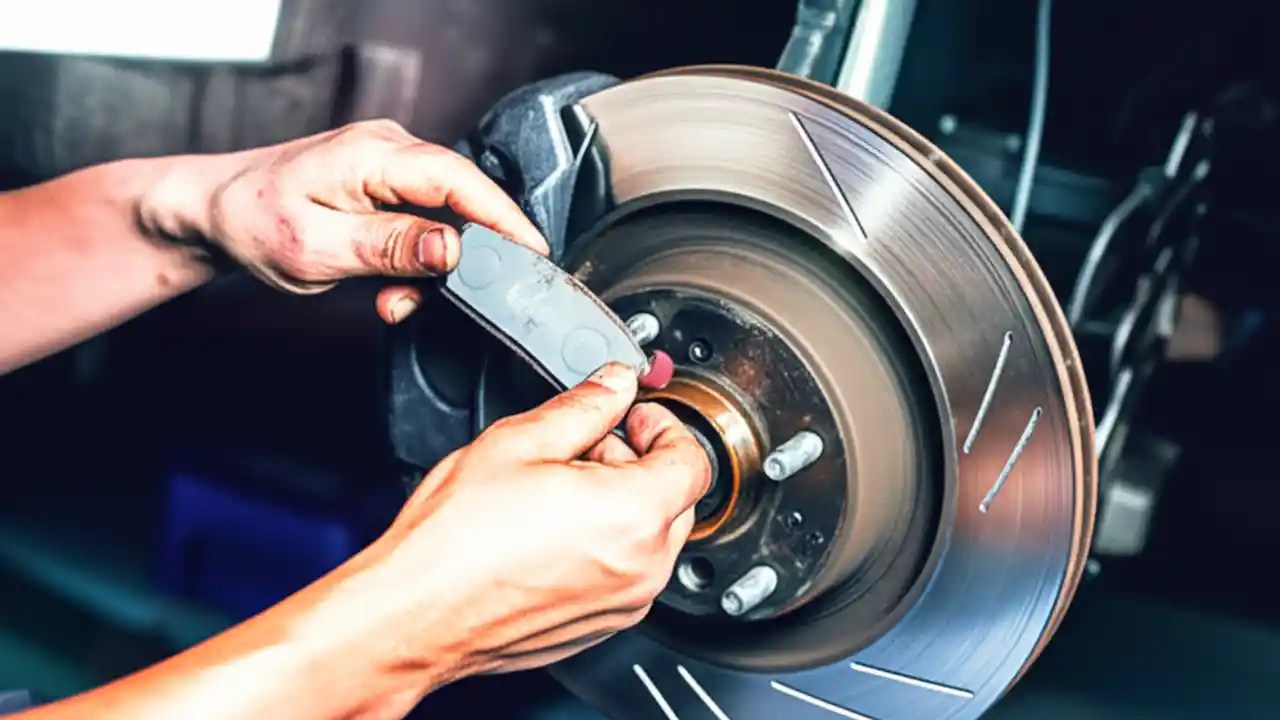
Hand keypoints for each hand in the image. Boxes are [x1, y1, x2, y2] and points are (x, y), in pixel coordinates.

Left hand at [139, 119, 544, 318]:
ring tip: (394, 301)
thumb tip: (453, 247)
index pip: (461, 180)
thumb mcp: (318, 250)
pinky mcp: (383, 182)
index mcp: (373, 156)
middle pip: (462, 196)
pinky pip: (423, 218)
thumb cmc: (252, 223)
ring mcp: (387, 164)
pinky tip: (389, 286)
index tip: (534, 255)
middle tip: (453, 300)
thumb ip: (390, 247)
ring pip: (444, 214)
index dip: (505, 218)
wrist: (211, 210)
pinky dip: (416, 259)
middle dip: (464, 256)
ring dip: (432, 266)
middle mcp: (387, 149)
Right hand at [367, 363, 710, 677]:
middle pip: (677, 499)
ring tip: (560, 489)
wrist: (416, 614)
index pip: (692, 459)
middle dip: (640, 463)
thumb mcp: (520, 441)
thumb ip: (585, 405)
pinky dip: (607, 545)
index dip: (664, 426)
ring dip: (624, 505)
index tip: (635, 417)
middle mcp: (642, 568)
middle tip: (587, 447)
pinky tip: (553, 530)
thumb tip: (614, 385)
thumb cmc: (456, 541)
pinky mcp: (599, 626)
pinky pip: (626, 574)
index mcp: (634, 515)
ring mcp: (623, 605)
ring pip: (652, 538)